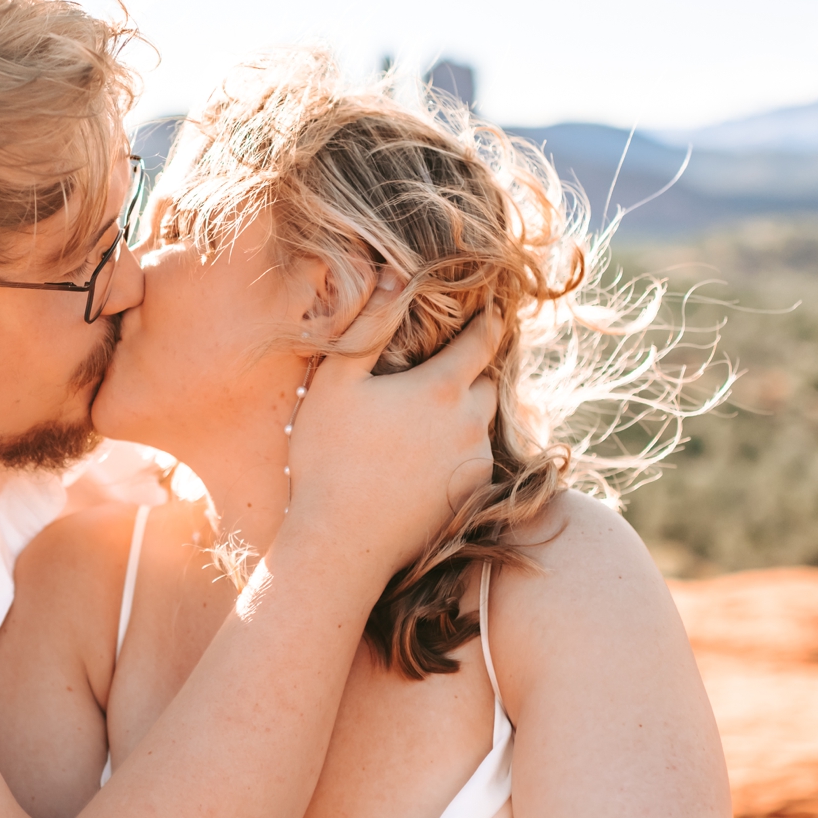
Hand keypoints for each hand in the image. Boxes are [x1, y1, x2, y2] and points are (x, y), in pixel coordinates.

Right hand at [285, 308, 500, 576]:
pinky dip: (456, 452)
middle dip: (473, 372)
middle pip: (487, 383)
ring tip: (426, 419)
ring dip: (463, 416)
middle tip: (447, 368)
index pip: (484, 340)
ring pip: (480, 425)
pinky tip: (421, 460)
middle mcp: (471, 424)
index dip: (487, 320)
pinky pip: (473, 461)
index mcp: (443, 388)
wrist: (341, 543)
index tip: (489, 310)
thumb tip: (395, 274)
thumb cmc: (329, 458)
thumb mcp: (336, 382)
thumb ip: (370, 325)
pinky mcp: (470, 497)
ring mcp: (475, 464)